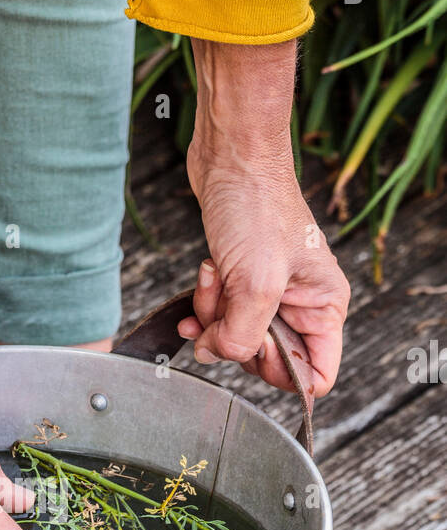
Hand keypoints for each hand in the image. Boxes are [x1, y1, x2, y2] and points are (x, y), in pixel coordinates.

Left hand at [181, 40, 349, 397]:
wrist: (232, 155)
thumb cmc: (257, 205)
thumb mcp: (255, 284)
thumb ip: (241, 336)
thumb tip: (217, 357)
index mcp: (324, 307)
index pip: (315, 374)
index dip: (280, 372)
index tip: (255, 350)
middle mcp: (302, 303)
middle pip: (267, 357)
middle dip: (234, 338)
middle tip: (224, 308)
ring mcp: (270, 292)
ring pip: (237, 336)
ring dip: (214, 316)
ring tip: (213, 278)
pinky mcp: (241, 280)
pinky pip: (220, 314)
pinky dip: (205, 303)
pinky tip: (205, 275)